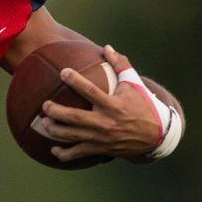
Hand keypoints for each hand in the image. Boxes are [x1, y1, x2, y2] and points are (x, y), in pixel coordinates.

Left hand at [39, 46, 164, 165]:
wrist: (156, 135)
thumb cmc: (144, 105)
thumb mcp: (135, 83)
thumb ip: (120, 65)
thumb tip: (107, 48)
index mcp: (113, 104)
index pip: (91, 90)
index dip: (75, 80)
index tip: (63, 72)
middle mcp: (105, 122)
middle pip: (73, 117)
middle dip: (55, 111)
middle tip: (45, 105)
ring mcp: (101, 137)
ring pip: (71, 135)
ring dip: (54, 130)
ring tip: (44, 123)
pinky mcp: (99, 149)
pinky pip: (77, 154)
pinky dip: (63, 154)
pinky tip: (53, 148)